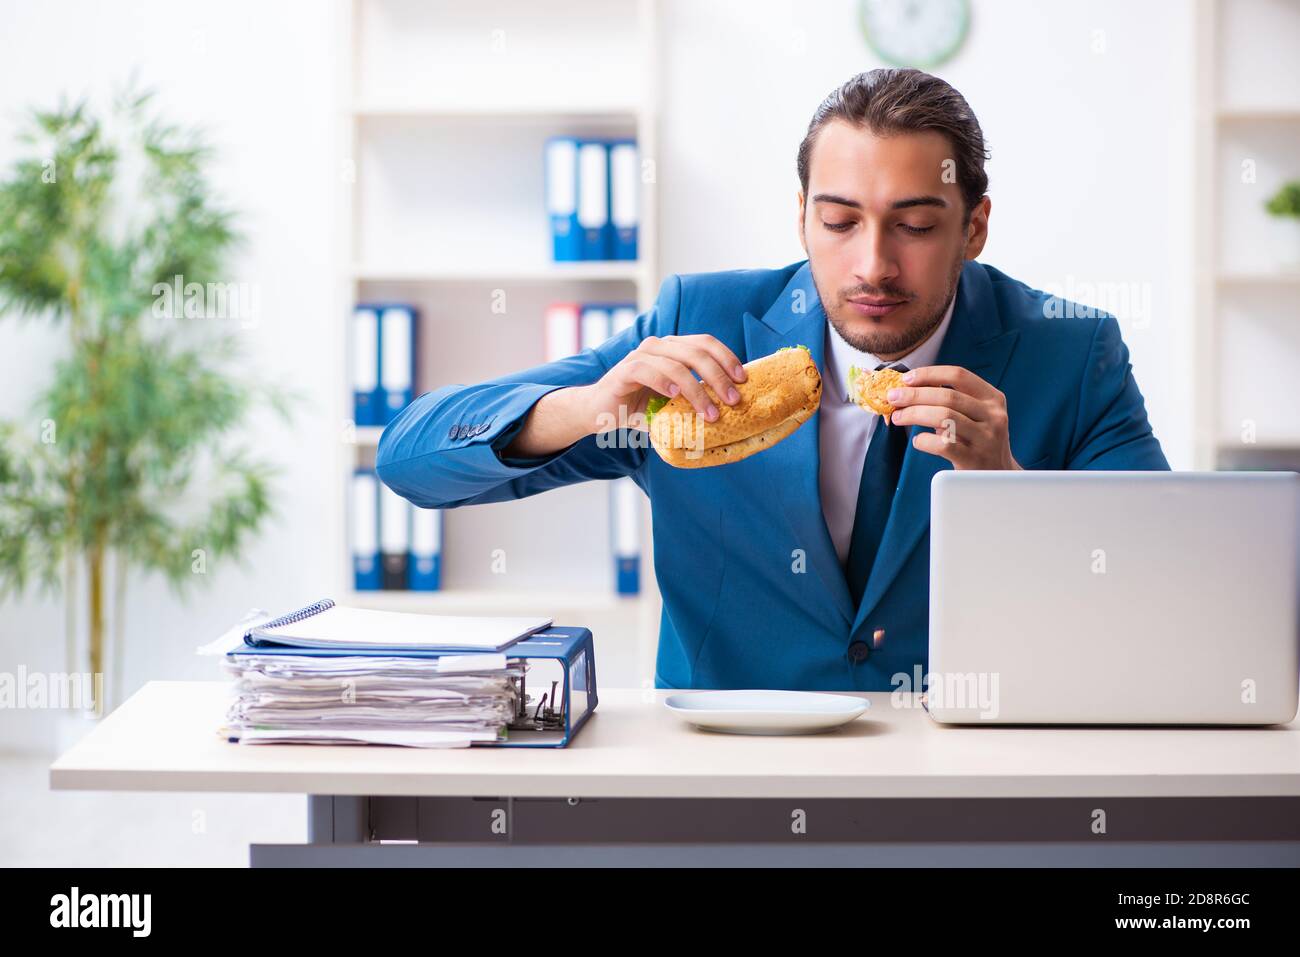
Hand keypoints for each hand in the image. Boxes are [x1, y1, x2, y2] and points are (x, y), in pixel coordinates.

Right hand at [585, 334, 747, 431]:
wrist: (599, 411)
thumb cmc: (639, 406)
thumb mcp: (672, 402)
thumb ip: (695, 400)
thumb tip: (731, 415)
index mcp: (673, 348)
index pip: (706, 343)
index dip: (727, 358)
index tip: (743, 380)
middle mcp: (658, 346)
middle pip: (696, 352)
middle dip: (719, 377)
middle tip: (733, 400)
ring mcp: (640, 356)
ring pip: (676, 365)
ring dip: (697, 390)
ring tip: (711, 413)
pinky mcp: (624, 370)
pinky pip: (647, 371)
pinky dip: (664, 382)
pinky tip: (676, 396)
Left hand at [885, 365, 1020, 470]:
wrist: (997, 474)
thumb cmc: (976, 440)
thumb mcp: (973, 415)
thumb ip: (949, 401)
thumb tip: (907, 389)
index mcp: (992, 398)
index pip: (958, 375)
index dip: (929, 374)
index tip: (906, 379)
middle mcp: (993, 415)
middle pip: (947, 396)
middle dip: (914, 395)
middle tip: (893, 397)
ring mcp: (986, 438)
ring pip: (944, 418)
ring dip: (914, 414)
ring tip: (898, 418)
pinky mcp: (975, 459)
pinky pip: (943, 445)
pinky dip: (924, 440)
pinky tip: (917, 441)